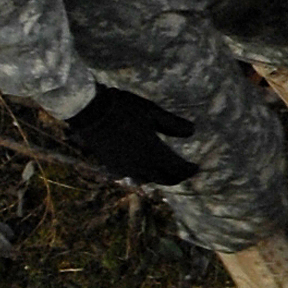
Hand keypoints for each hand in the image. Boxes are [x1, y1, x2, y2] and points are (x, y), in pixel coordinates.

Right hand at [63, 84, 199, 184]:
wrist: (91, 112)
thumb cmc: (123, 108)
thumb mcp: (151, 111)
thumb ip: (172, 124)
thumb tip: (193, 131)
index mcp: (153, 152)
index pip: (177, 168)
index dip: (189, 170)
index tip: (196, 167)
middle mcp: (141, 165)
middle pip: (165, 179)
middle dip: (178, 177)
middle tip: (186, 172)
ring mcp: (126, 168)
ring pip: (150, 179)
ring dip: (161, 177)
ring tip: (168, 170)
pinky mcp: (114, 166)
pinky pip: (135, 176)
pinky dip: (145, 174)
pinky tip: (146, 168)